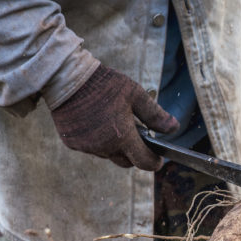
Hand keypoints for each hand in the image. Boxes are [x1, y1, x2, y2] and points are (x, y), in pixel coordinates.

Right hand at [50, 64, 177, 169]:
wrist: (66, 78)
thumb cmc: (104, 84)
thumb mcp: (134, 94)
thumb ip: (155, 114)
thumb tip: (174, 128)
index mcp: (122, 136)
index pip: (144, 161)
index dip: (154, 162)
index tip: (159, 159)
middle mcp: (104, 147)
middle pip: (126, 161)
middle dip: (134, 153)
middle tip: (137, 136)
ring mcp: (86, 146)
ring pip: (107, 154)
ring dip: (114, 146)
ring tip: (115, 124)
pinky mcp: (71, 142)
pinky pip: (90, 147)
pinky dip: (97, 140)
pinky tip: (96, 122)